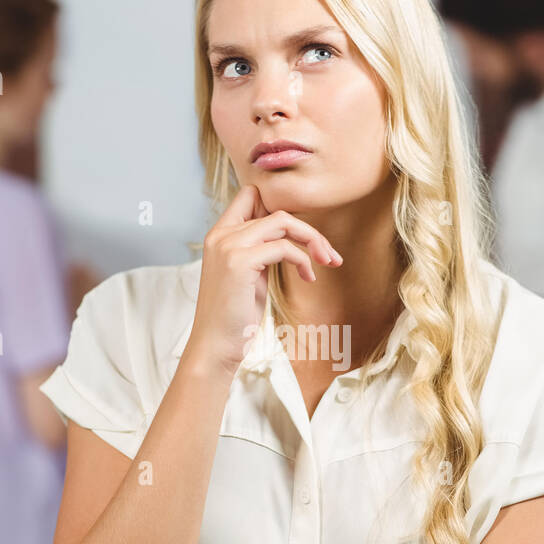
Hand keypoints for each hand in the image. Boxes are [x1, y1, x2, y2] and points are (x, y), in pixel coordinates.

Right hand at [185, 185, 342, 377]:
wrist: (215, 347)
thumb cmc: (234, 317)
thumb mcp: (250, 276)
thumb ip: (261, 252)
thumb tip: (289, 238)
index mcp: (220, 235)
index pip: (251, 196)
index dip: (280, 211)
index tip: (301, 238)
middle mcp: (221, 234)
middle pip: (275, 209)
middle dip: (308, 230)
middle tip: (329, 255)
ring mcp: (228, 245)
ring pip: (282, 222)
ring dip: (312, 240)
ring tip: (327, 261)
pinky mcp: (239, 261)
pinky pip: (284, 247)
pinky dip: (303, 260)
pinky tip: (308, 278)